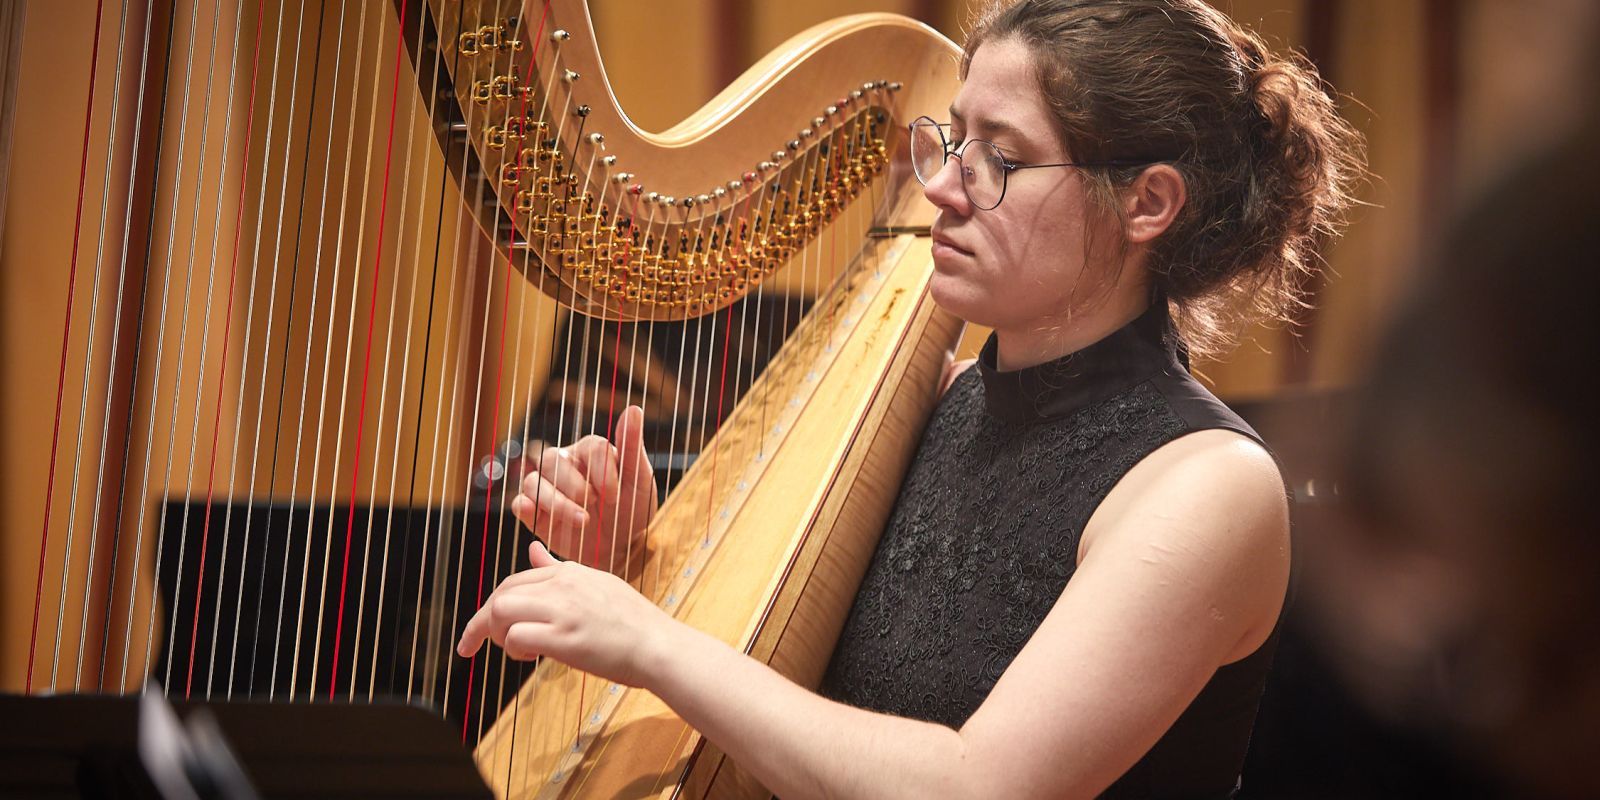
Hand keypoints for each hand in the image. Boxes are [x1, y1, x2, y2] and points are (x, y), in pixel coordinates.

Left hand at [456, 541, 676, 687]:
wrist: (660, 646)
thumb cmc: (634, 623)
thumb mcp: (597, 584)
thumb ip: (559, 569)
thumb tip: (532, 549)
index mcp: (570, 572)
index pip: (515, 580)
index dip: (495, 605)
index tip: (487, 627)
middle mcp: (563, 585)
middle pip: (501, 594)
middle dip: (483, 621)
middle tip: (480, 644)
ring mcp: (563, 610)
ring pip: (500, 611)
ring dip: (495, 634)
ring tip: (514, 650)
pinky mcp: (564, 638)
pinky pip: (516, 636)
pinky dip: (513, 649)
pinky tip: (531, 657)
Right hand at [511, 404, 657, 574]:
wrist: (621, 546)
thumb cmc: (631, 509)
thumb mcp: (640, 479)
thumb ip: (632, 445)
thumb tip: (634, 409)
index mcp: (591, 450)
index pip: (590, 447)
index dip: (603, 472)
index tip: (615, 495)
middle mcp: (564, 463)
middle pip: (553, 460)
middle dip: (576, 486)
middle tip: (596, 504)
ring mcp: (547, 487)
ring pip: (534, 481)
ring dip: (557, 502)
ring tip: (583, 521)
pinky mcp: (536, 512)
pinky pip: (519, 503)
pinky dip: (526, 507)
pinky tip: (538, 515)